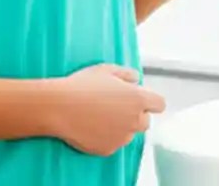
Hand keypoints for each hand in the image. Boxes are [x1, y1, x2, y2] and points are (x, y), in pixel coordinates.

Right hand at [50, 64, 166, 155]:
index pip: (159, 104)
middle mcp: (134, 120)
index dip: (151, 101)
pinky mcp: (108, 149)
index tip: (140, 99)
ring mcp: (122, 137)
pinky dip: (106, 137)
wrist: (59, 107)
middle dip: (135, 115)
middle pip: (145, 122)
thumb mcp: (105, 70)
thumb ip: (126, 74)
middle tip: (116, 107)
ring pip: (128, 133)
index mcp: (137, 99)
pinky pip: (113, 143)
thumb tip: (136, 78)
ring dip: (121, 127)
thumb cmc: (82, 85)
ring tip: (99, 116)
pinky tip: (91, 126)